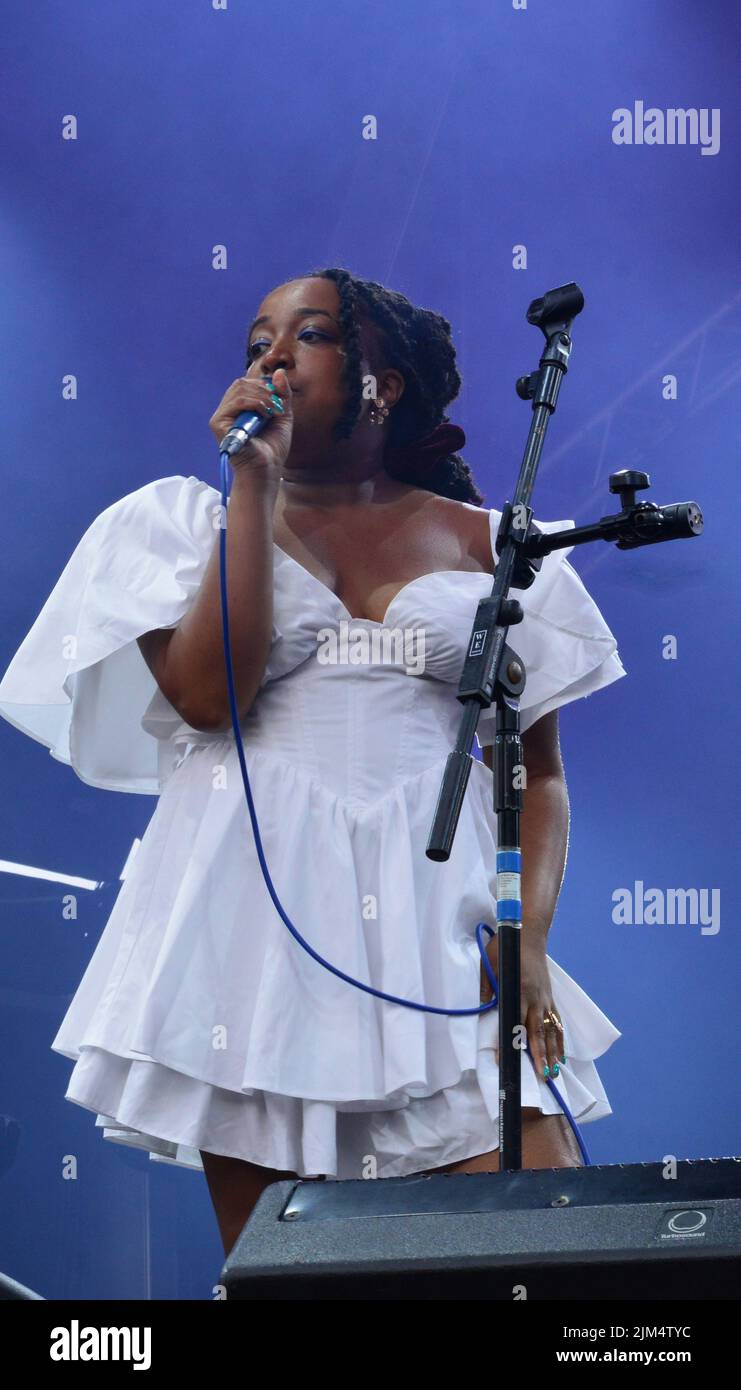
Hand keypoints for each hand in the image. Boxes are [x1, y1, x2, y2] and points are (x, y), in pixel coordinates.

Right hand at [208, 366, 293, 473]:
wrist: (267, 468)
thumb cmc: (273, 448)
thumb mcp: (283, 416)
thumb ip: (282, 394)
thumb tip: (279, 371)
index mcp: (240, 407)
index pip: (248, 383)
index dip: (265, 385)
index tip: (280, 400)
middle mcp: (229, 410)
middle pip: (242, 383)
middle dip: (264, 389)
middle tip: (277, 405)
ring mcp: (222, 416)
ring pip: (239, 389)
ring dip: (261, 396)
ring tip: (272, 412)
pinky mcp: (218, 424)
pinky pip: (235, 402)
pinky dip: (254, 404)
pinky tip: (264, 415)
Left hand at [480, 931, 565, 1080]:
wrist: (530, 933)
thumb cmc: (506, 947)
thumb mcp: (489, 963)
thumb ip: (487, 987)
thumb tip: (483, 1008)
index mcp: (519, 990)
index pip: (514, 1023)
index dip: (511, 1043)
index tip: (506, 1061)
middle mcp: (535, 998)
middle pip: (538, 1032)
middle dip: (541, 1056)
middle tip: (543, 1076)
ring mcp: (545, 998)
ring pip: (551, 1030)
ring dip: (554, 1052)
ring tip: (555, 1072)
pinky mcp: (550, 997)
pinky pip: (557, 1022)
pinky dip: (560, 1039)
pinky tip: (562, 1054)